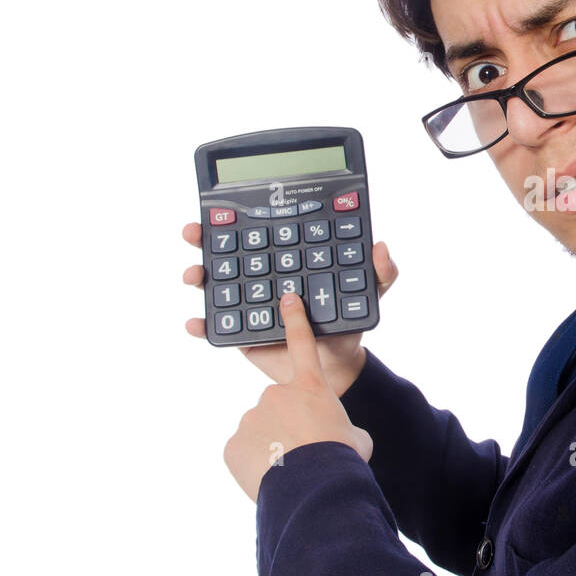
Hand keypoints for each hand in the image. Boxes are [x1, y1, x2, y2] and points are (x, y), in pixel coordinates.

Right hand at [181, 222, 397, 395]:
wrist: (336, 367)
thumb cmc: (348, 323)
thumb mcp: (369, 295)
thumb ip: (381, 272)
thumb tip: (381, 246)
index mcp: (288, 260)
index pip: (261, 233)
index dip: (239, 218)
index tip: (221, 208)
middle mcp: (264, 277)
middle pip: (228, 251)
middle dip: (206, 238)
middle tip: (194, 232)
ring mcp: (250, 304)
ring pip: (217, 285)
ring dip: (200, 276)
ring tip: (195, 275)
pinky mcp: (243, 333)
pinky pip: (218, 329)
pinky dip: (203, 326)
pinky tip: (195, 323)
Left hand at [223, 290, 373, 501]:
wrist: (314, 484)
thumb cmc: (341, 458)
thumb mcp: (356, 436)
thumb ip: (344, 426)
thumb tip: (342, 434)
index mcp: (310, 387)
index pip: (302, 344)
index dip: (295, 319)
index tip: (288, 298)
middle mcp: (276, 394)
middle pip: (279, 406)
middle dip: (288, 425)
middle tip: (305, 449)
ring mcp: (252, 417)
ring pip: (260, 430)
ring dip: (272, 446)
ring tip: (291, 467)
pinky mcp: (233, 442)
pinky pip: (243, 452)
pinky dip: (255, 463)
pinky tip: (272, 475)